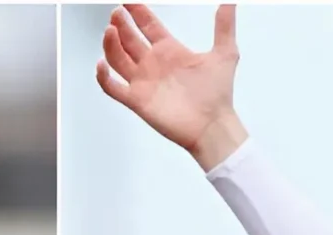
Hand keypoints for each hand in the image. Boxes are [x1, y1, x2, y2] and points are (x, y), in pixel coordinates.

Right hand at [98, 2, 246, 169]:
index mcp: (170, 50)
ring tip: (110, 30)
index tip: (129, 1)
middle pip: (129, 39)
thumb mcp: (225, 52)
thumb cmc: (218, 94)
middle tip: (116, 12)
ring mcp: (143, 82)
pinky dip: (104, 77)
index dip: (138, 11)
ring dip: (111, 44)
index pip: (148, 25)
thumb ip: (224, 25)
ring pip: (118, 59)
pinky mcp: (137, 101)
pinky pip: (113, 88)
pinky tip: (102, 63)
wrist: (212, 125)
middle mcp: (154, 64)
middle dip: (121, 24)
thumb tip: (230, 2)